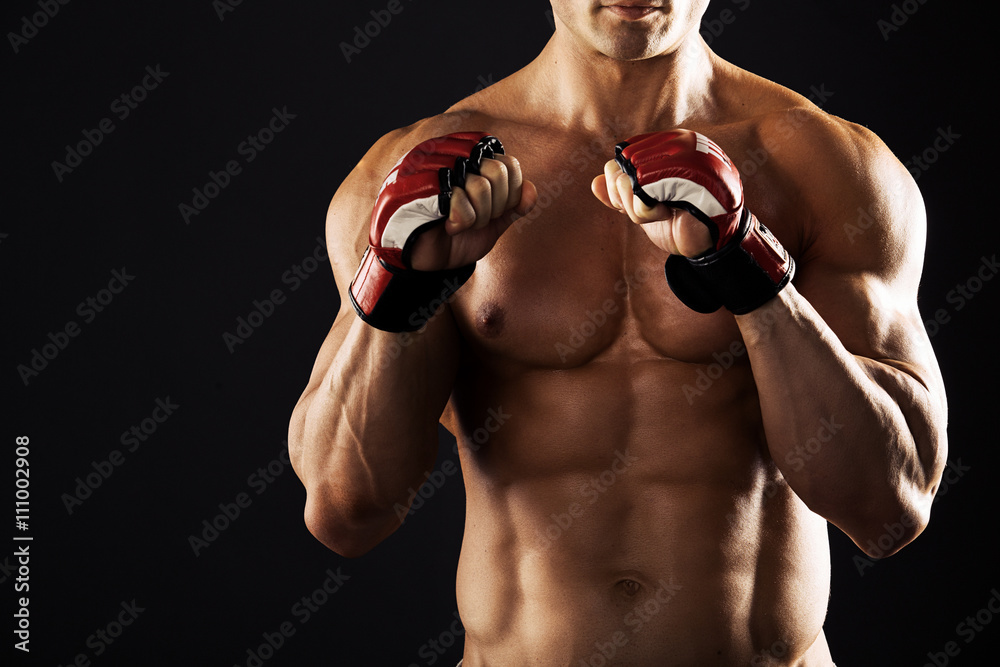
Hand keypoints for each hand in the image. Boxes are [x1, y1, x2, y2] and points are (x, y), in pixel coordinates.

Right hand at [350, 132, 535, 331]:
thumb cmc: (454, 241)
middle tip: (475, 220)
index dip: (509, 195)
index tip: (492, 213)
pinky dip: (460, 223)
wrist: (426, 265)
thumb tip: (532, 190)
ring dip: (476, 217)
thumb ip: (513, 206)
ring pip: (482, 186)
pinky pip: (462, 202)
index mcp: (471, 162)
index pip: (508, 164)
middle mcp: (453, 158)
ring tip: (457, 224)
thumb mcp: (491, 225)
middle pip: (498, 171)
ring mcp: (436, 168)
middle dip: (494, 207)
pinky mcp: (422, 185)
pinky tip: (445, 225)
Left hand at [591, 129, 793, 314]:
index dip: (620, 182)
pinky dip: (645, 212)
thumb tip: (594, 183)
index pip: (624, 154)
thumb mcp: (642, 206)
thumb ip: (620, 194)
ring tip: (661, 212)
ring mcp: (682, 160)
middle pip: (621, 165)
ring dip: (636, 208)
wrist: (708, 243)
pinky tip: (665, 214)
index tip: (638, 200)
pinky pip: (641, 194)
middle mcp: (676, 145)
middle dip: (625, 196)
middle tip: (650, 208)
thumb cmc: (679, 221)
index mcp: (668, 146)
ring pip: (628, 180)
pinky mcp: (686, 180)